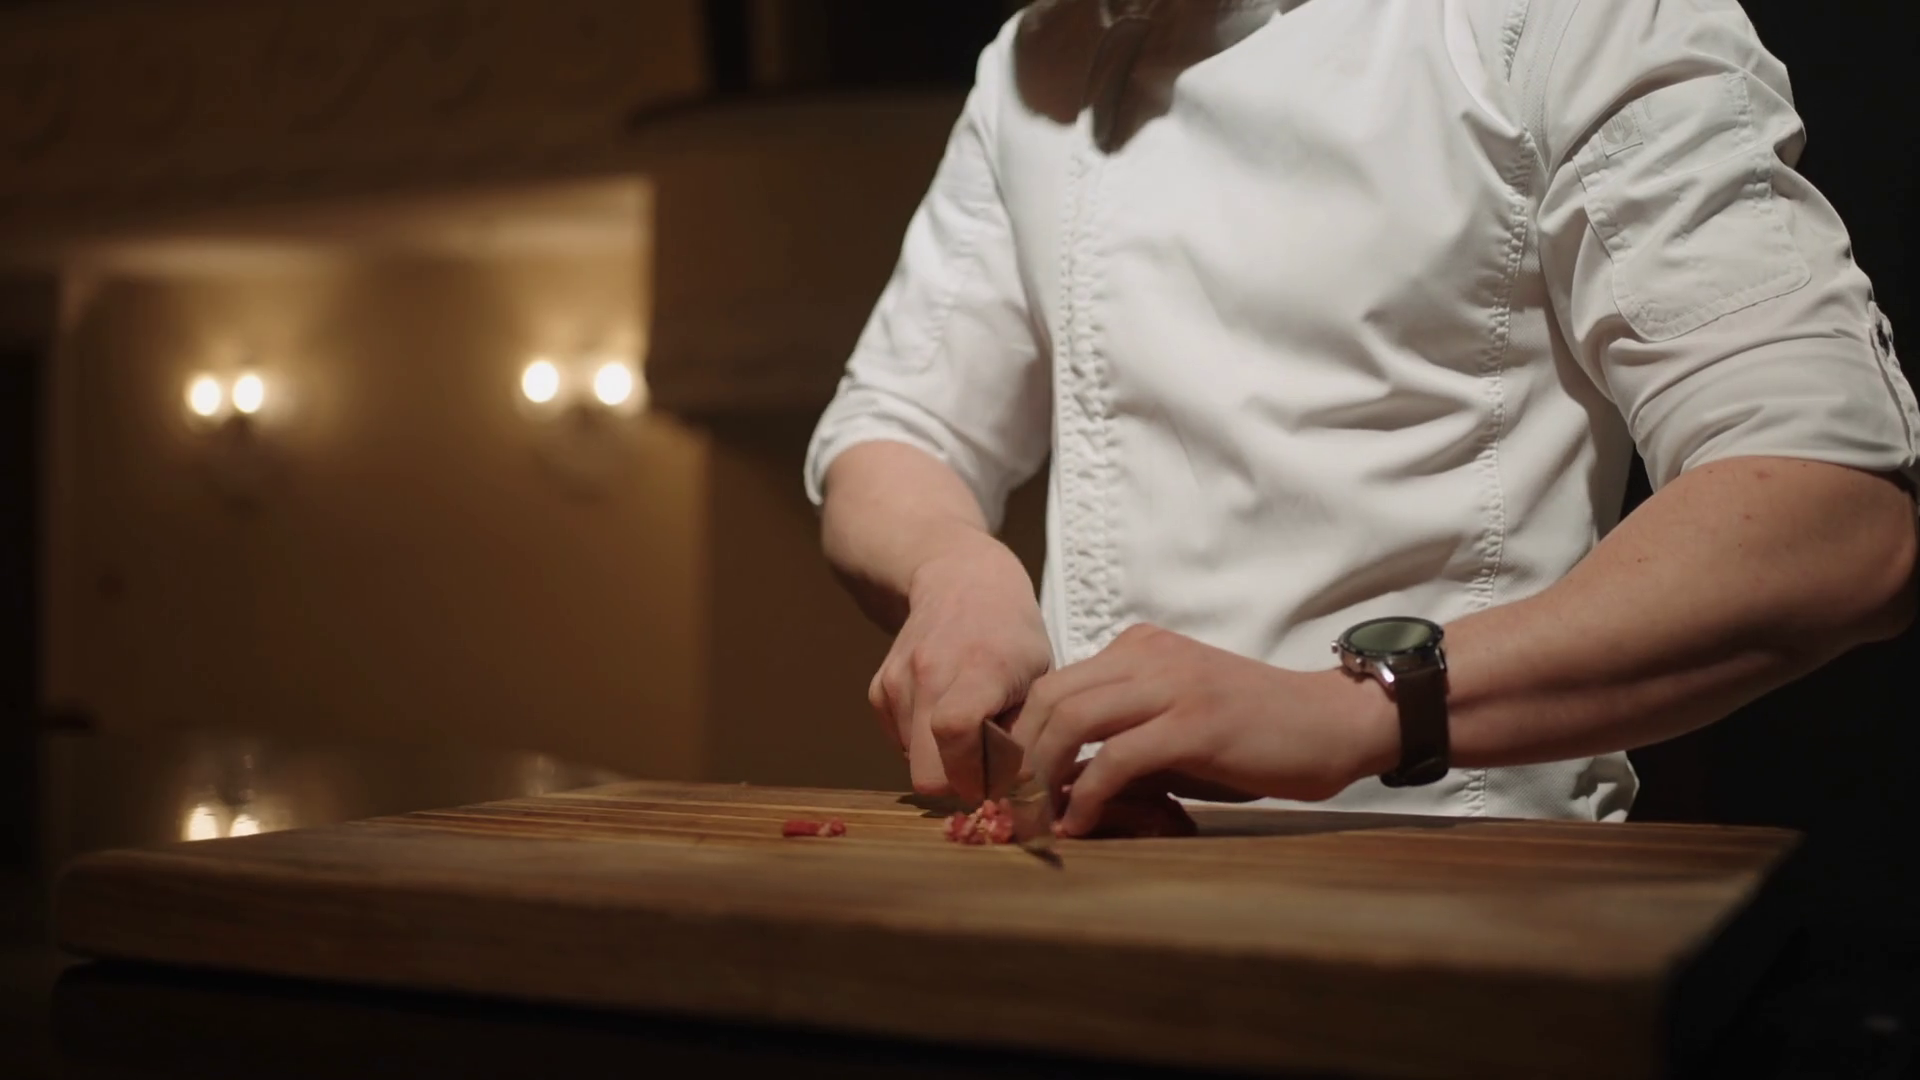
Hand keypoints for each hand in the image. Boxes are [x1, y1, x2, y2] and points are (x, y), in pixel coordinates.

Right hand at [869, 533, 1052, 802]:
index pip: (956, 733)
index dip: (972, 773)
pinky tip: (943, 712)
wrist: (961, 581)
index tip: (993, 780)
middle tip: (982, 766)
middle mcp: (930, 671)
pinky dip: (920, 742)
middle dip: (955, 780)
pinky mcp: (879, 688)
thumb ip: (1026, 731)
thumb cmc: (1012, 634)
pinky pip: (898, 741)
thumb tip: (1015, 788)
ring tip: (968, 726)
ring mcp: (898, 679)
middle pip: (925, 769)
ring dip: (940, 757)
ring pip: (912, 760)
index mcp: (979, 667)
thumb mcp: (1039, 675)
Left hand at [1011, 624, 1397, 835]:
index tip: (1004, 785)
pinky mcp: (1194, 724)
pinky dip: (1086, 795)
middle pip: (1047, 698)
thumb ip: (1121, 743)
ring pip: (1070, 720)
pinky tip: (1079, 824)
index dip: (1019, 736)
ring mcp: (1171, 685)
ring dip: (1040, 775)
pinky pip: (1117, 758)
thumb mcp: (1176, 726)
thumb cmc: (1256, 736)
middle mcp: (1147, 655)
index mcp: (1138, 648)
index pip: (1051, 685)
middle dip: (1016, 757)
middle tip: (1005, 808)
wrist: (1334, 724)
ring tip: (1032, 819)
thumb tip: (1058, 789)